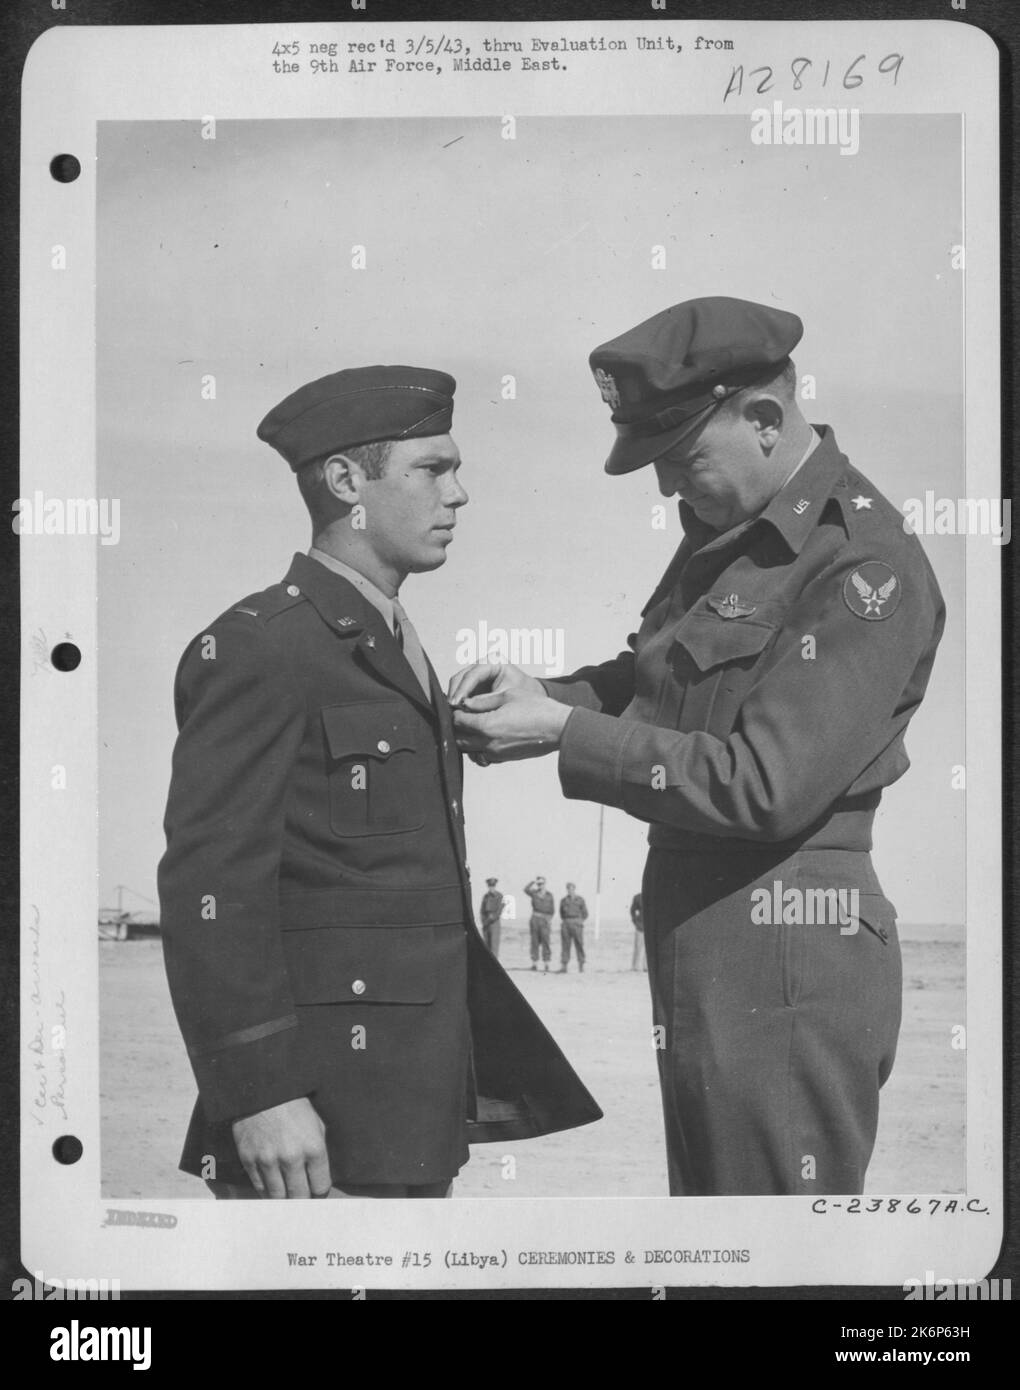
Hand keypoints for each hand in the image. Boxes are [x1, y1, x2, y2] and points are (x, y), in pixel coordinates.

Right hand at [231, 1097, 330, 1198]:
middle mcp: (291, 1158)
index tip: (316, 1192)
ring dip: (284, 1200)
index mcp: (313, 1147)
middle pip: (300, 1197)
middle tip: (303, 1199)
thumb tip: (318, 1177)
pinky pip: (259, 1188)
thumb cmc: (293, 1105)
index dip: (319, 1192)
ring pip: (278, 1197)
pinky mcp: (249, 1160)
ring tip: (287, 1198)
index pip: (320, 1187)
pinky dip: (266, 1192)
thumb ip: (319, 1151)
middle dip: (303, 1200)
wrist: (261, 1088)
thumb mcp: (316, 1123)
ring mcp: (268, 1161)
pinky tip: (272, 1190)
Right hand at [447, 661, 544, 707]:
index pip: (472, 674)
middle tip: (450, 708)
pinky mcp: (475, 682)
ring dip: (454, 696)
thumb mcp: (506, 696)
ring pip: (458, 682)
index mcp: (494, 661)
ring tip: (452, 711)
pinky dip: (458, 699)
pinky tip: (456, 710)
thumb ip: (486, 701)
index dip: (462, 689)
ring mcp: (478, 672)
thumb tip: (466, 707)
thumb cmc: (525, 692)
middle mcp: (484, 663)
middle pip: (461, 676)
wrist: (532, 695)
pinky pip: (462, 689)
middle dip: (455, 692)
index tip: (456, 703)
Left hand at [452, 687, 569, 762]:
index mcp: (487, 726)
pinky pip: (482, 756)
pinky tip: (487, 735)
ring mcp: (496, 754)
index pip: (458, 721)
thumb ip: (483, 700)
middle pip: (459, 739)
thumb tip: (466, 702)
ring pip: (469, 750)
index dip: (456, 711)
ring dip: (467, 738)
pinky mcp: (504, 759)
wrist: (559, 729)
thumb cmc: (537, 708)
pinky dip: (478, 747)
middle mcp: (488, 743)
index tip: (461, 704)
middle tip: (464, 714)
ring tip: (474, 725)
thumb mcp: (508, 695)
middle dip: (458, 727)